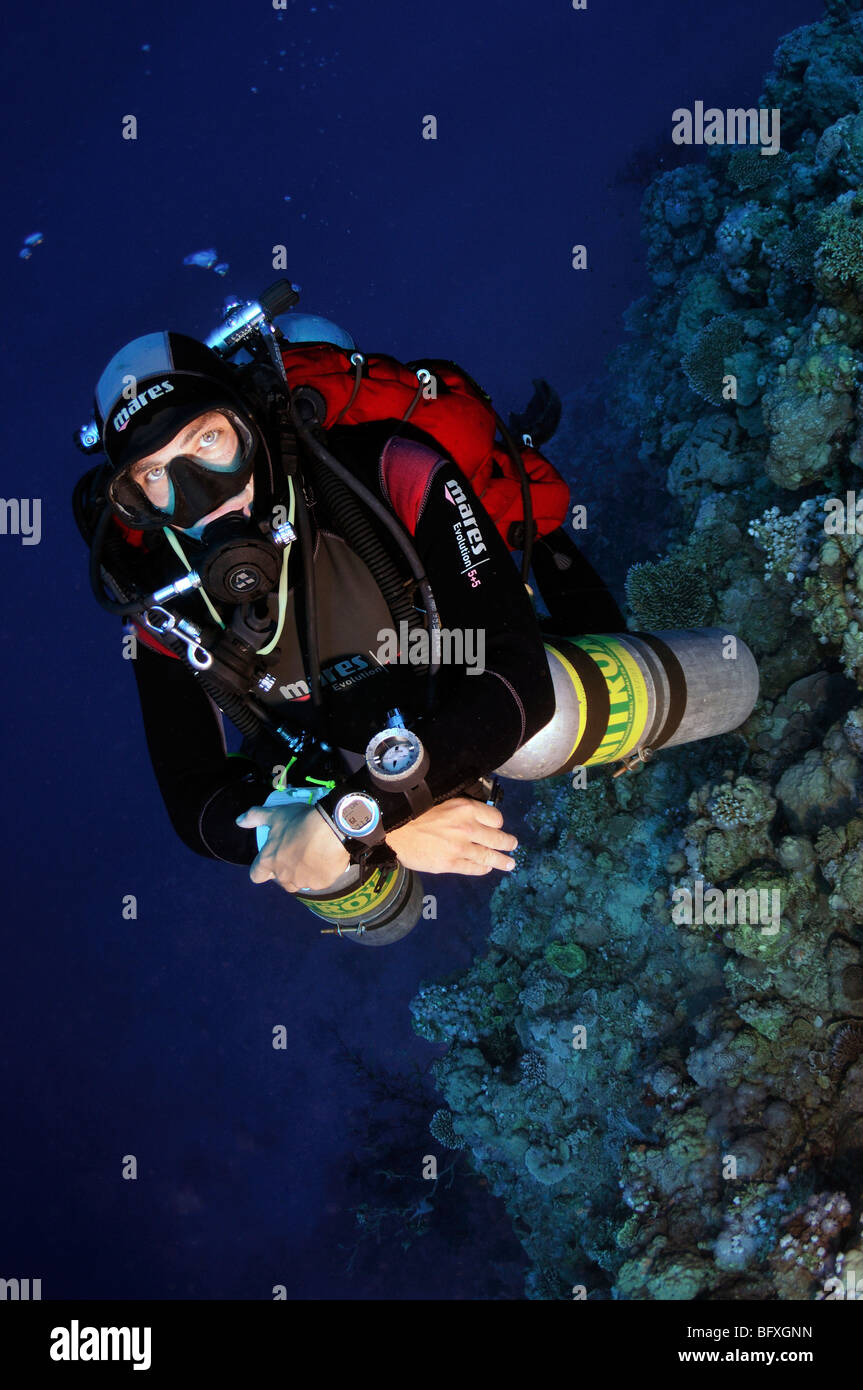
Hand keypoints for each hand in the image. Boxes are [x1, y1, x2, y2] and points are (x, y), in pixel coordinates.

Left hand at [235, 803, 349, 894]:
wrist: (331, 829)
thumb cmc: (300, 821)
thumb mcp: (275, 815)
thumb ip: (255, 817)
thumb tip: (239, 821)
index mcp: (269, 861)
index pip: (256, 875)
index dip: (261, 869)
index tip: (269, 860)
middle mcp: (283, 875)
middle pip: (280, 880)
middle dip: (285, 870)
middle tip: (296, 853)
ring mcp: (303, 881)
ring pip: (299, 882)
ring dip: (302, 873)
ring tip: (312, 856)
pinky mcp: (321, 883)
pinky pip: (318, 881)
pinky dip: (320, 873)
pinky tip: (325, 859)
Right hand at [384, 797, 517, 875]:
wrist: (393, 828)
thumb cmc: (415, 812)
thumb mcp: (442, 801)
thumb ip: (461, 810)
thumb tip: (475, 818)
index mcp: (466, 808)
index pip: (496, 817)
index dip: (497, 823)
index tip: (496, 826)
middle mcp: (467, 828)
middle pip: (498, 838)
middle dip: (508, 843)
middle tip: (513, 845)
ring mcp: (460, 848)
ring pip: (489, 856)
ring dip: (502, 861)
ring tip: (510, 864)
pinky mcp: (450, 864)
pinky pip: (474, 868)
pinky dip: (483, 869)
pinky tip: (486, 869)